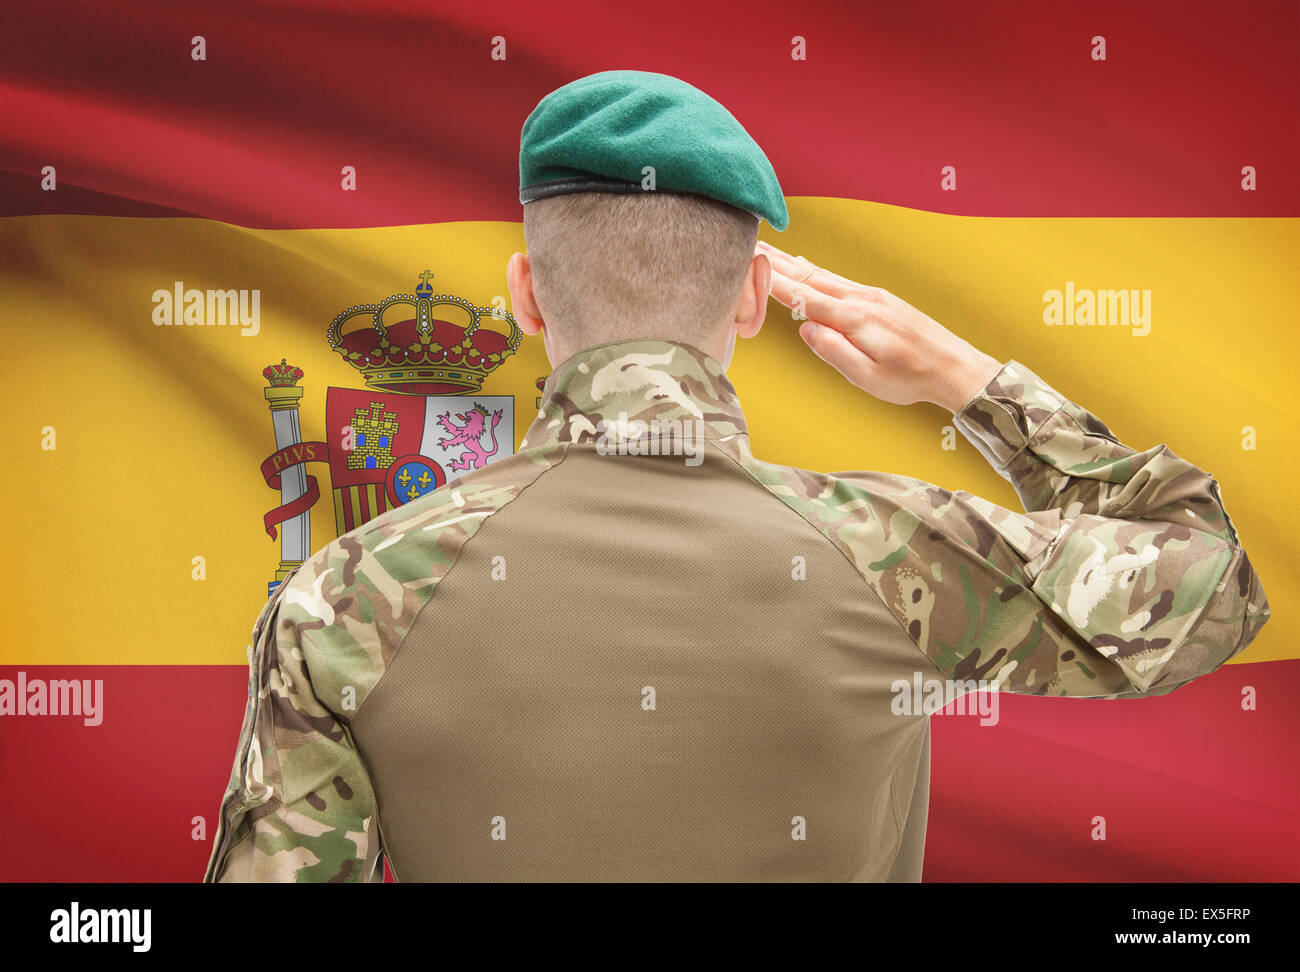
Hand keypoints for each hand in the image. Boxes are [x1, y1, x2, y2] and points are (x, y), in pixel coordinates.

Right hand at [757, 240, 1003, 412]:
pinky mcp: (879, 298)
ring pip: (822, 274)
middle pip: (808, 277)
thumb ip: (834, 352)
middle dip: (775, 262)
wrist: (952, 366)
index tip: (747, 266)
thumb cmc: (909, 378)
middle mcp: (860, 299)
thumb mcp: (867, 377)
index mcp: (853, 319)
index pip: (803, 297)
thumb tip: (806, 330)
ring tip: (767, 250)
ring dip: (791, 262)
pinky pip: (837, 279)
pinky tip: (805, 265)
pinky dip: (814, 269)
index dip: (772, 282)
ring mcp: (871, 295)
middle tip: (748, 245)